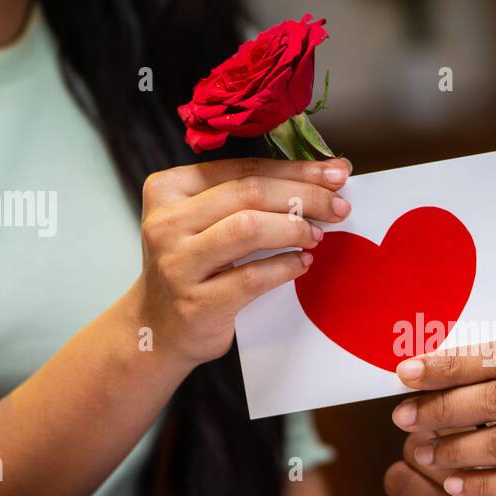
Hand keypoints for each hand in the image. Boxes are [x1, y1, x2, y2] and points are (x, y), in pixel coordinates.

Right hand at [133, 156, 351, 365]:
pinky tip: (302, 264)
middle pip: (249, 193)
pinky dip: (285, 267)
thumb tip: (316, 178)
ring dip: (294, 229)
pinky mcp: (197, 303)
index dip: (295, 169)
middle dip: (304, 196)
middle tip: (337, 205)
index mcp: (168, 190)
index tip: (334, 172)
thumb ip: (243, 197)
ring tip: (317, 235)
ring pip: (248, 228)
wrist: (158, 327)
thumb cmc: (191, 267)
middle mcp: (167, 223)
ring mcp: (178, 264)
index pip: (242, 168)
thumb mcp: (202, 222)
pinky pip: (252, 277)